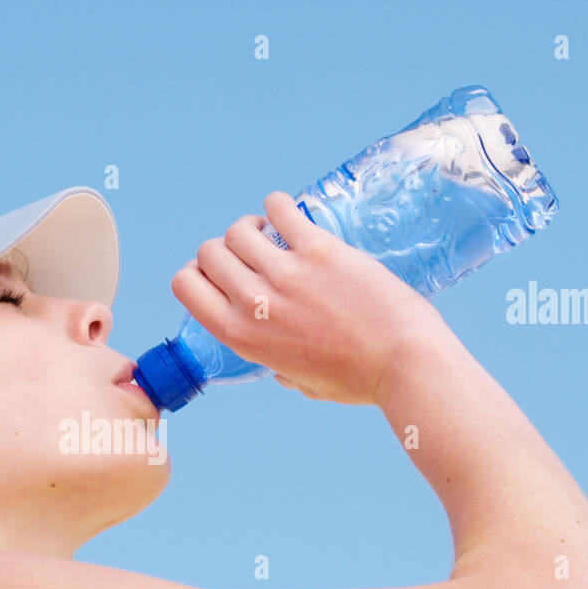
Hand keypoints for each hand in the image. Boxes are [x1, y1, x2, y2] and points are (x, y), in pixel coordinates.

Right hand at [170, 190, 445, 404]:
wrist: (402, 360)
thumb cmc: (357, 378)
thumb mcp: (300, 383)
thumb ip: (279, 368)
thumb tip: (280, 367)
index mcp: (241, 336)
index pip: (185, 285)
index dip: (197, 273)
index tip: (219, 273)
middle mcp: (253, 302)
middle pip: (208, 251)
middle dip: (225, 249)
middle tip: (252, 253)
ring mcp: (285, 273)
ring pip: (239, 228)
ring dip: (251, 226)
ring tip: (272, 232)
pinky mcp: (318, 249)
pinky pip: (279, 208)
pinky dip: (278, 205)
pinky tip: (290, 213)